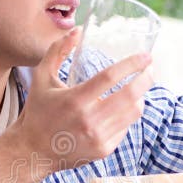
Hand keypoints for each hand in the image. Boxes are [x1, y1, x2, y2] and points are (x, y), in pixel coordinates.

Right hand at [16, 28, 153, 176]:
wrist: (33, 151)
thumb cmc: (37, 112)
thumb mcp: (41, 79)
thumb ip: (57, 51)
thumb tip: (77, 30)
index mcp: (74, 100)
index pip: (110, 77)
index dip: (131, 64)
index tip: (145, 56)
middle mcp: (89, 120)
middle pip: (130, 96)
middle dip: (146, 78)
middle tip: (150, 69)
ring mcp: (98, 137)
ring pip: (133, 113)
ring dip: (140, 97)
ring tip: (138, 88)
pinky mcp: (103, 150)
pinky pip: (125, 128)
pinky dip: (127, 115)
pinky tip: (121, 109)